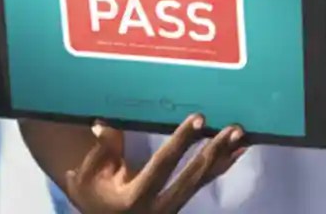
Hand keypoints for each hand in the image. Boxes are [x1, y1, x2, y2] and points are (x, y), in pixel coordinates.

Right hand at [66, 115, 246, 213]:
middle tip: (232, 128)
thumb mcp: (85, 177)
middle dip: (213, 151)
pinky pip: (202, 184)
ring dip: (222, 158)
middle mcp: (157, 209)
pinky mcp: (178, 205)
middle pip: (191, 177)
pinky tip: (236, 152)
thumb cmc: (93, 195)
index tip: (198, 119)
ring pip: (201, 182)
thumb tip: (102, 125)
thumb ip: (99, 151)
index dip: (181, 141)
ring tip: (240, 136)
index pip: (162, 165)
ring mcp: (171, 210)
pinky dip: (220, 167)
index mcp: (134, 199)